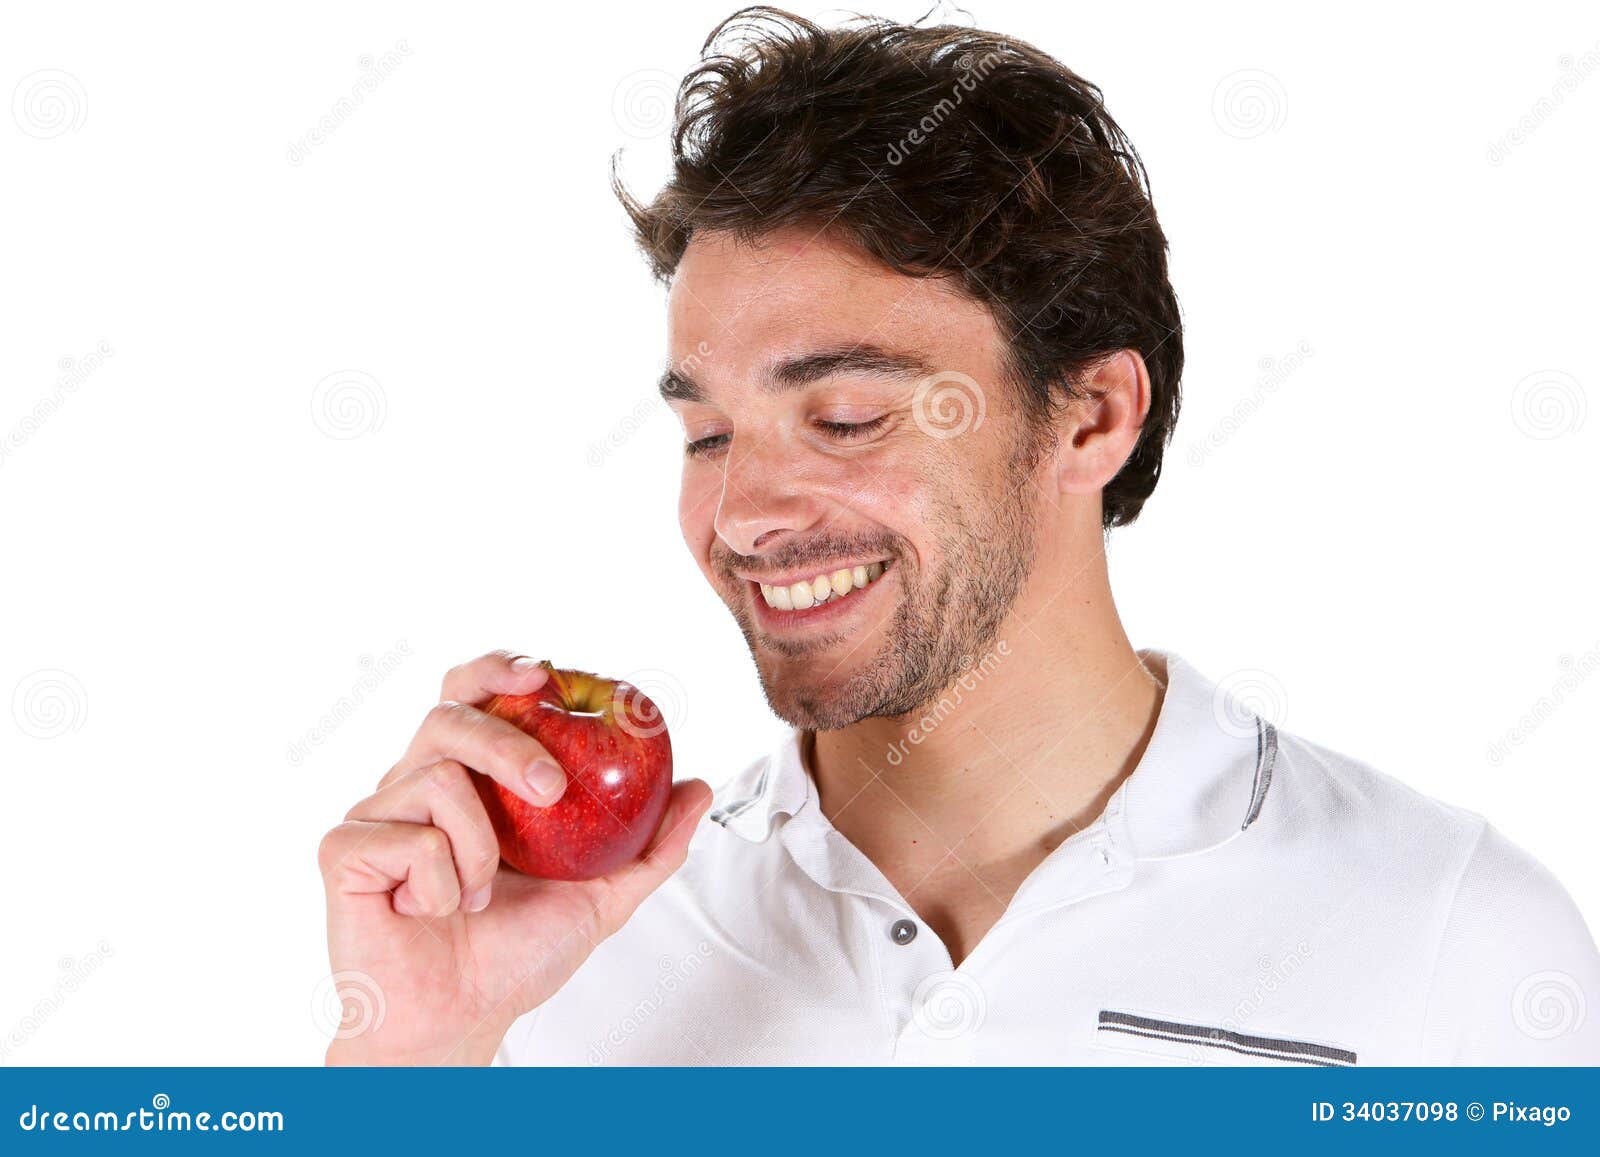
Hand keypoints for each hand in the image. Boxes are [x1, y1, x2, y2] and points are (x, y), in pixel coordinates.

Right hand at [317, 650, 710, 1064]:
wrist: (459, 1022)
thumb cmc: (515, 958)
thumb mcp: (602, 898)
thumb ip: (650, 846)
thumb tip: (697, 787)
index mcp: (470, 780)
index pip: (472, 694)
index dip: (497, 668)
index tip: (543, 676)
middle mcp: (417, 784)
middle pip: (450, 716)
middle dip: (509, 742)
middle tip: (550, 788)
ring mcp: (377, 814)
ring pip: (435, 777)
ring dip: (479, 846)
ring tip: (481, 896)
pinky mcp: (344, 850)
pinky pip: (405, 837)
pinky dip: (440, 883)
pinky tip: (435, 912)